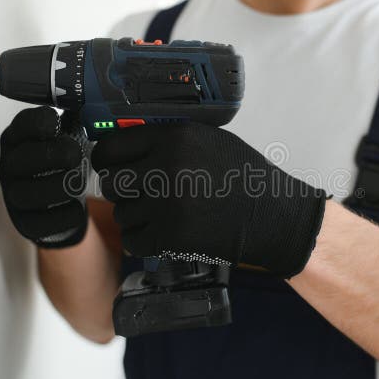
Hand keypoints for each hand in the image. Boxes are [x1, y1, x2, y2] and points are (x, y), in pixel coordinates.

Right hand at [0, 106, 88, 247]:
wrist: (61, 203)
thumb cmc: (64, 163)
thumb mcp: (69, 134)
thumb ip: (79, 115)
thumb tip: (100, 97)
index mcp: (20, 139)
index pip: (21, 126)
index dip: (36, 123)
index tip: (56, 122)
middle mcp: (11, 166)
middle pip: (21, 160)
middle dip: (50, 155)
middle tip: (76, 153)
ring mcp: (15, 196)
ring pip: (27, 194)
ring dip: (57, 186)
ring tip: (79, 181)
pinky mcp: (26, 222)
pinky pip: (39, 223)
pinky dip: (61, 216)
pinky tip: (77, 206)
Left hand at [90, 122, 325, 276]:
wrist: (270, 214)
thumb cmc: (240, 175)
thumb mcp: (206, 139)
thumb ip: (166, 139)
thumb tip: (123, 144)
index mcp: (173, 137)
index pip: (111, 148)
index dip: (107, 159)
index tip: (110, 166)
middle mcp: (166, 168)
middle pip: (110, 183)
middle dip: (121, 190)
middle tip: (139, 193)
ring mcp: (167, 204)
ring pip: (122, 213)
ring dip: (136, 216)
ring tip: (164, 213)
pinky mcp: (171, 237)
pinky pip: (133, 240)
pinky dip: (143, 240)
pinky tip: (163, 232)